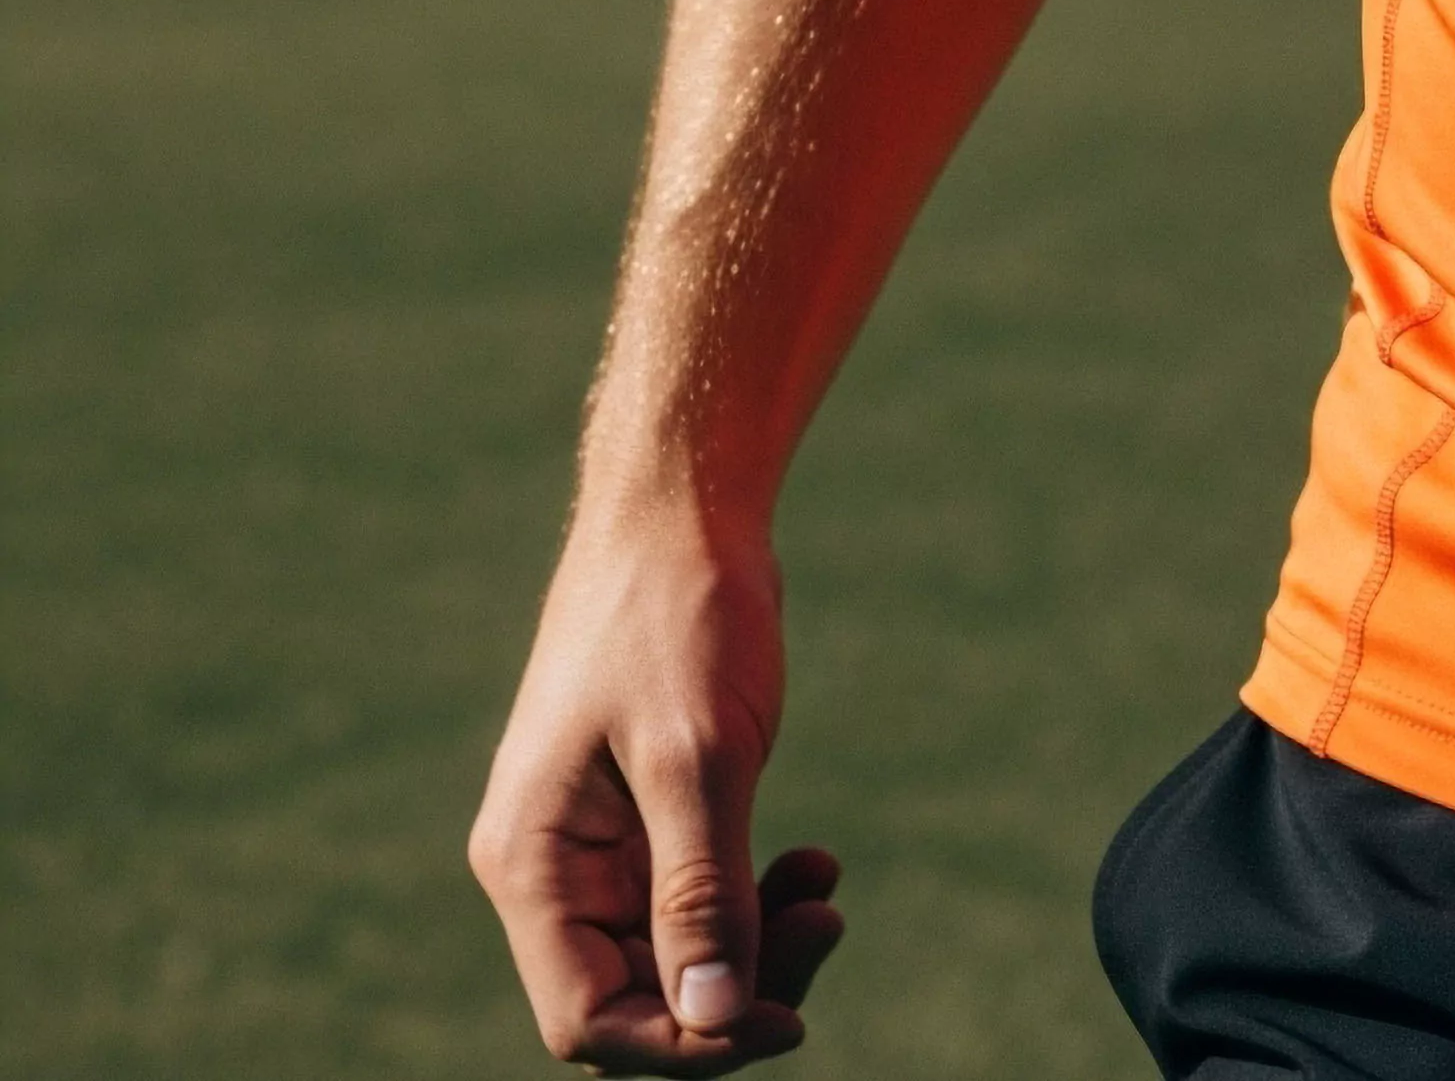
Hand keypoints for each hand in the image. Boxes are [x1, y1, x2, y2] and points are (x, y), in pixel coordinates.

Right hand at [470, 517, 842, 1074]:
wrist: (683, 517)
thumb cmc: (675, 620)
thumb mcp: (697, 758)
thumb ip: (701, 890)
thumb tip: (709, 1017)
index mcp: (534, 865)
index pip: (588, 1019)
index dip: (684, 1044)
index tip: (784, 1020)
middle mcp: (555, 871)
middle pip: (637, 997)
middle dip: (733, 992)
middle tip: (829, 930)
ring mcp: (602, 847)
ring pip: (677, 954)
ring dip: (758, 945)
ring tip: (829, 892)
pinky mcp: (652, 818)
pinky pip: (702, 899)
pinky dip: (760, 897)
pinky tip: (817, 863)